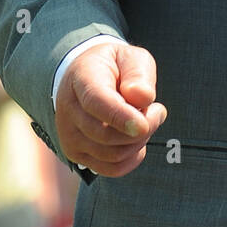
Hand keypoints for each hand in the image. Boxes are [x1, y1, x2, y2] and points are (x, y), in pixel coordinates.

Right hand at [55, 41, 166, 176]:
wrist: (86, 79)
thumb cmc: (115, 68)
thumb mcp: (131, 58)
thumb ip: (139, 74)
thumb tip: (142, 98)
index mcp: (81, 78)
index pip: (96, 102)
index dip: (120, 116)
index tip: (143, 124)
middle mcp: (68, 109)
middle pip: (106, 134)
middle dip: (143, 128)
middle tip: (157, 111)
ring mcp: (69, 135)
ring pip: (112, 155)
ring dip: (139, 142)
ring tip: (145, 120)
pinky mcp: (76, 154)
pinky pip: (111, 169)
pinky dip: (132, 158)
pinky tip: (137, 140)